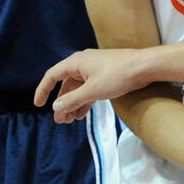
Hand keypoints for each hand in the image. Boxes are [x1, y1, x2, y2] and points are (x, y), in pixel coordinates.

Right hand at [35, 48, 151, 122]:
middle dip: (61, 103)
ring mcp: (94, 70)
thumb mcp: (92, 90)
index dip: (43, 90)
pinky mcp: (105, 76)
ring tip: (70, 121)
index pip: (52, 76)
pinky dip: (84, 101)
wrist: (145, 67)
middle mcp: (83, 64)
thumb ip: (72, 100)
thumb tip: (55, 108)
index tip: (38, 105)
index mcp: (76, 62)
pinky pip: (89, 89)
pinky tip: (81, 115)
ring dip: (73, 104)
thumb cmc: (119, 75)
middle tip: (59, 121)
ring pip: (78, 89)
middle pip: (65, 85)